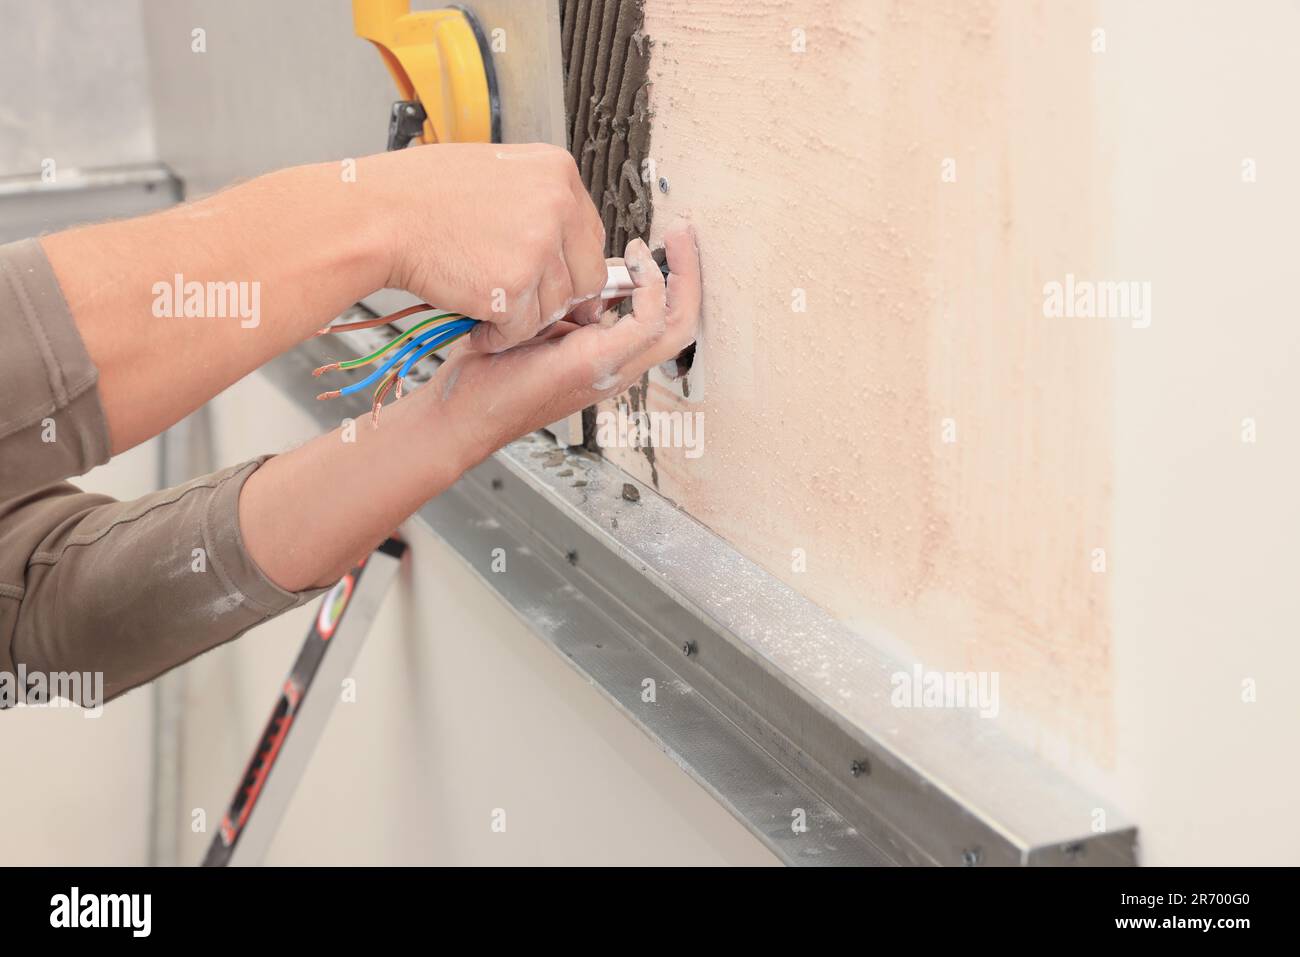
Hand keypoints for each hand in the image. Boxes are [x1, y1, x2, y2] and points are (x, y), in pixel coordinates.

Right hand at [365, 143, 607, 352]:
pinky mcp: (515, 287)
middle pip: (587, 275)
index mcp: (557, 172)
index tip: (551, 279)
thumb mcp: (495, 172)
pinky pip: (524, 329)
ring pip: (555, 307)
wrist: (378, 215)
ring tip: (487, 305)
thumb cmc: (421, 193)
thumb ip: (538, 201)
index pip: (591, 234)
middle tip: (522, 301)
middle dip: (556, 296)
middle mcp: (558, 206)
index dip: (569, 264)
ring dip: (524, 316)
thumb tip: (565, 239)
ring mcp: (539, 247)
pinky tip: (478, 325)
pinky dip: (501, 336)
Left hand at [429, 224, 700, 466]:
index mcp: (607, 357)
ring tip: (673, 238)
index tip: (663, 240)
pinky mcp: (597, 363)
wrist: (463, 410)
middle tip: (683, 231)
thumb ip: (566, 303)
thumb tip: (580, 268)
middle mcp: (619, 366)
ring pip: (676, 324)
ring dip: (681, 276)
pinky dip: (651, 289)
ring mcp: (612, 368)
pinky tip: (636, 263)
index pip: (663, 318)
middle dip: (689, 272)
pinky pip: (648, 324)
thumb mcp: (537, 324)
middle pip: (683, 321)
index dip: (673, 278)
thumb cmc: (490, 370)